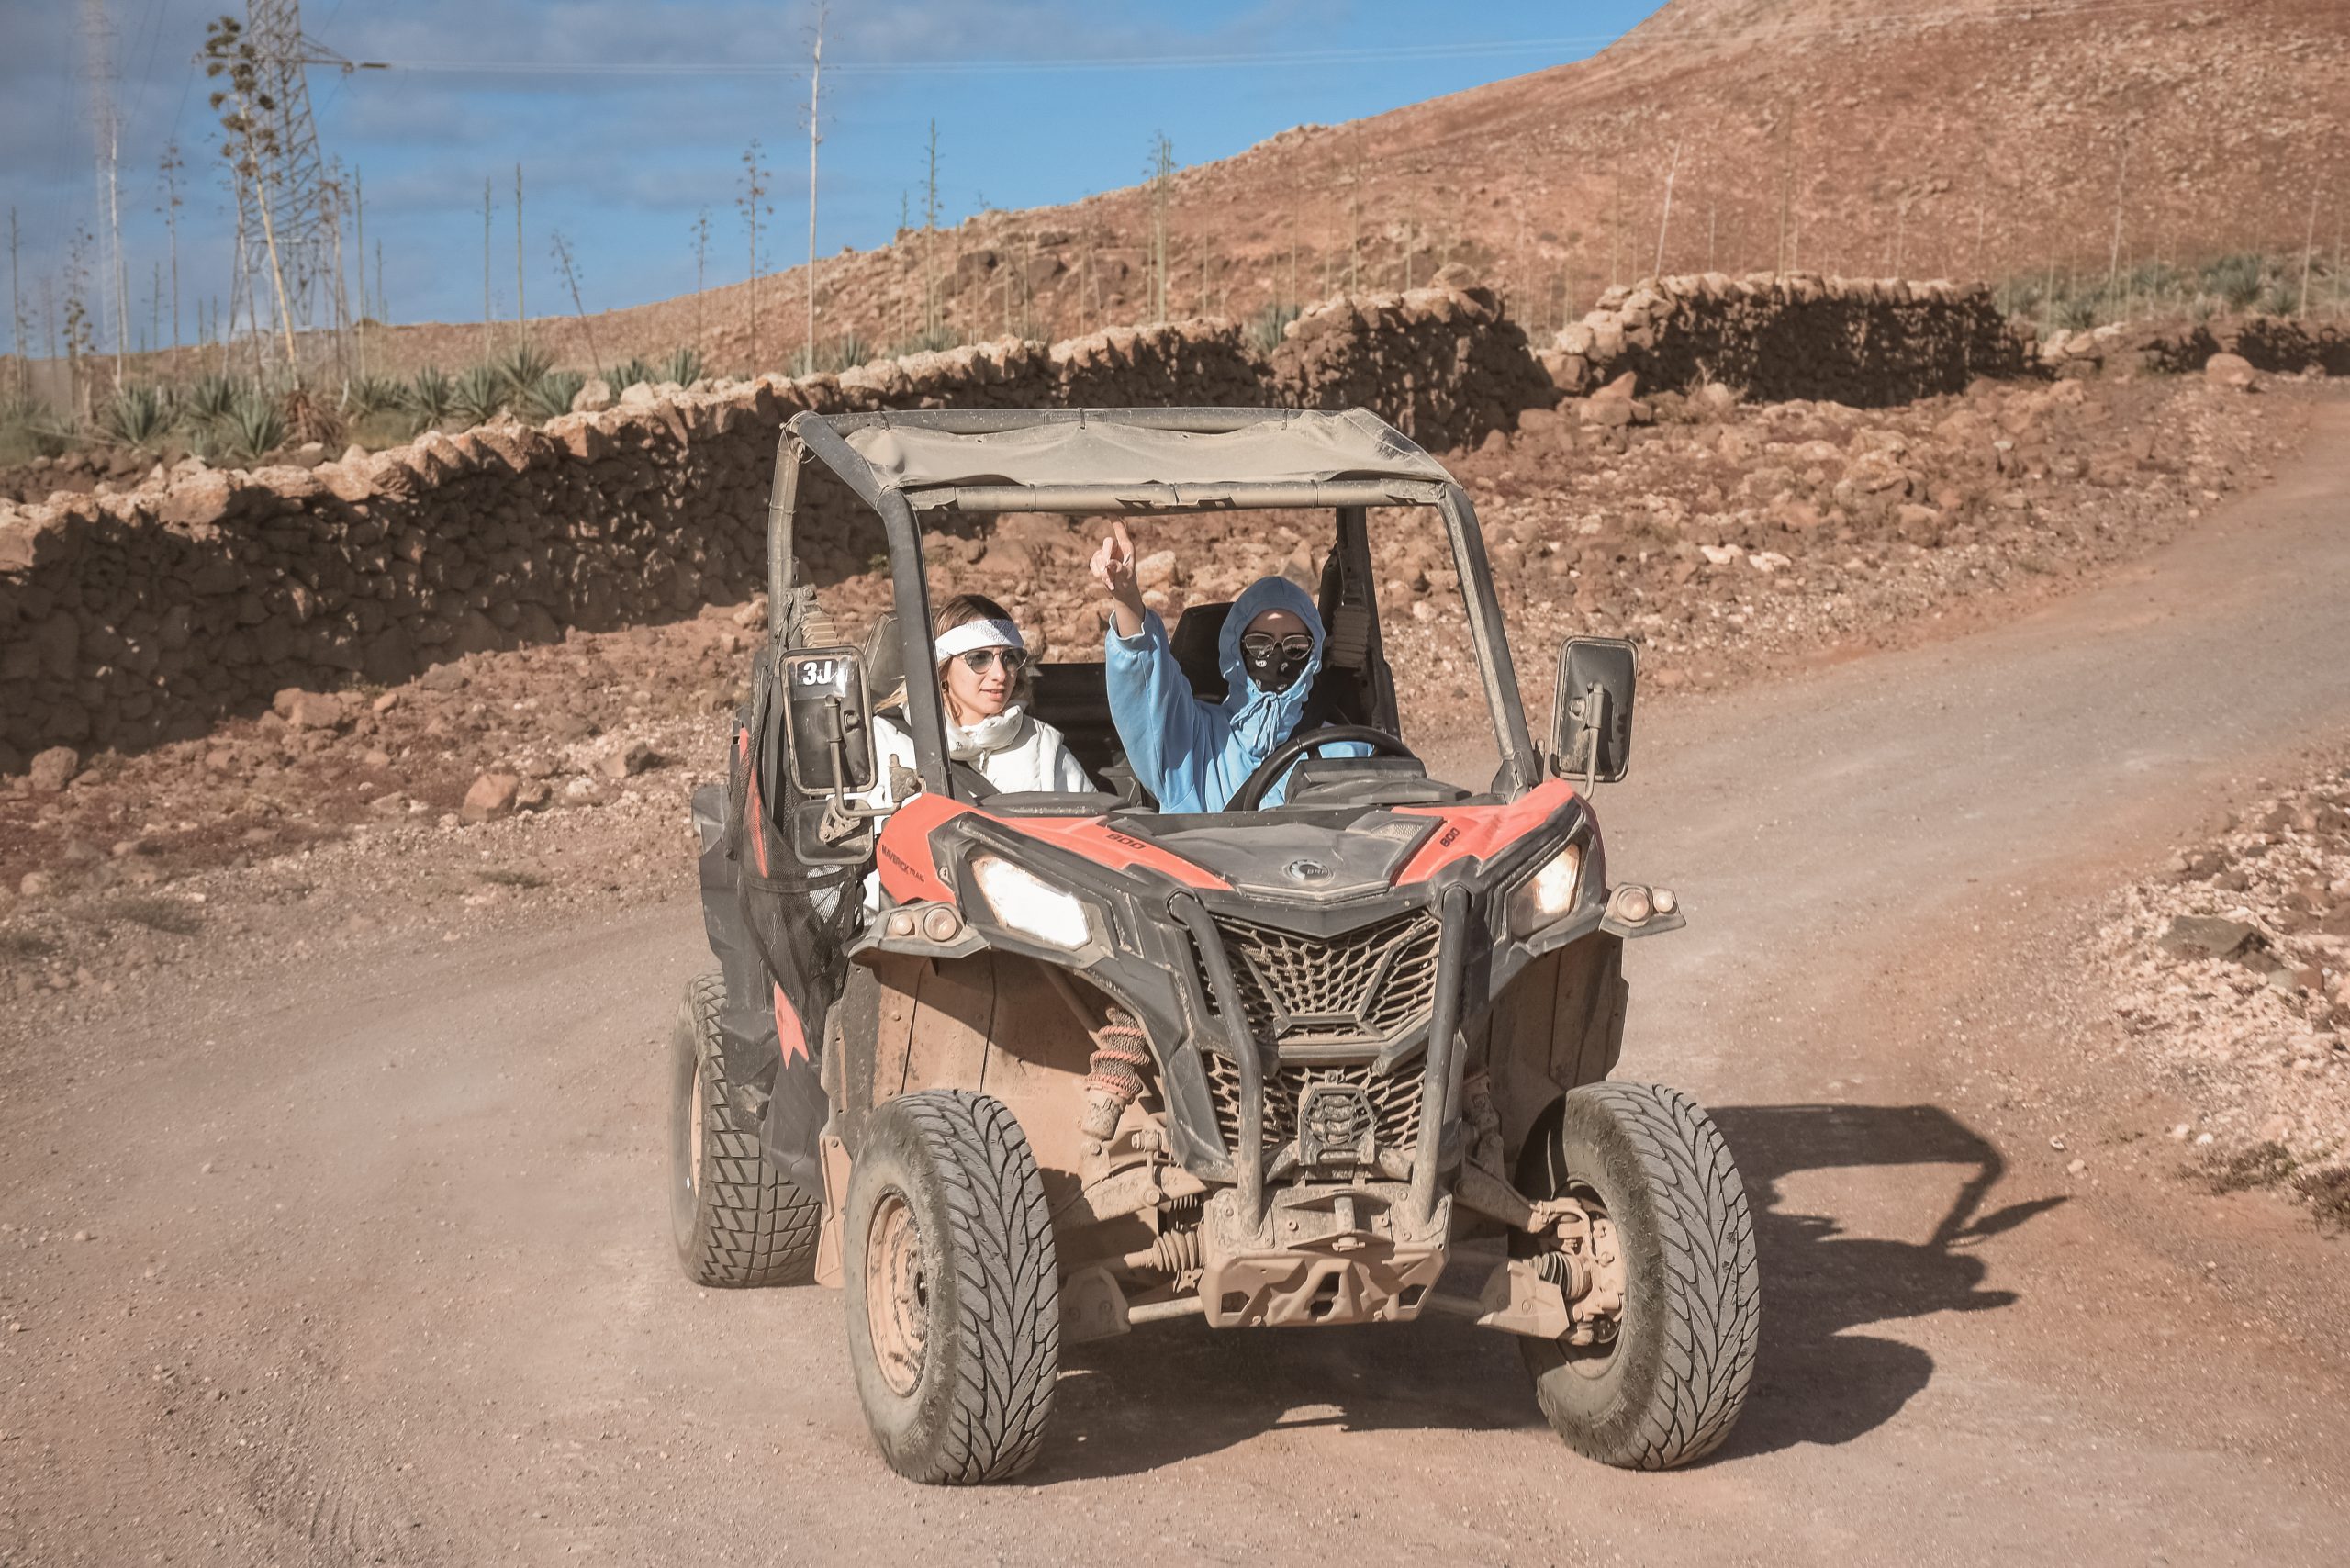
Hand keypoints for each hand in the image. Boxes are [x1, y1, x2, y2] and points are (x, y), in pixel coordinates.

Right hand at [1088, 521, 1145, 635]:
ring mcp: (1106, 553)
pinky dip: (1097, 572)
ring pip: (1098, 555)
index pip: (1120, 529)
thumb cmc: (1128, 582)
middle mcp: (1116, 547)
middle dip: (1106, 557)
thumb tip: (1109, 563)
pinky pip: (1092, 563)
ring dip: (1102, 570)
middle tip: (1106, 571)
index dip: (1114, 519)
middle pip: (1107, 542)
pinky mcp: (1099, 560)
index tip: (1108, 510)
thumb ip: (1119, 569)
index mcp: (1127, 547)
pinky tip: (1104, 580)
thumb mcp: (1126, 577)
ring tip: (1110, 581)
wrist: (1122, 591)